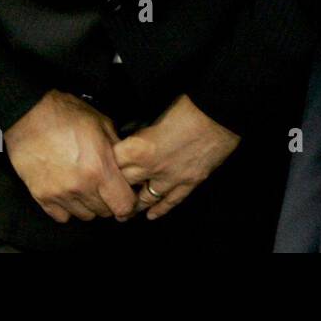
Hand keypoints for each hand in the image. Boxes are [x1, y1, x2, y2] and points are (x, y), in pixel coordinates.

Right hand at [5, 90, 139, 222]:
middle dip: (109, 201)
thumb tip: (128, 164)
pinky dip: (68, 208)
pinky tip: (70, 192)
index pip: (123, 205)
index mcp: (100, 168)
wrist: (29, 117)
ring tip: (87, 188)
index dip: (129, 202)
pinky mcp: (41, 197)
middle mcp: (81, 187)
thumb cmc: (67, 116)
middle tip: (106, 187)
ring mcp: (60, 194)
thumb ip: (118, 148)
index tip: (127, 194)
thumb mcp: (102, 124)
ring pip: (84, 216)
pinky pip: (61, 216)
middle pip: (104, 212)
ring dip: (89, 205)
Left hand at [112, 94, 240, 219]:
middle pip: (124, 184)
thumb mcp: (157, 112)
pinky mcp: (190, 182)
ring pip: (145, 198)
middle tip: (105, 193)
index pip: (111, 163)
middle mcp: (152, 167)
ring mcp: (172, 178)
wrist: (221, 112)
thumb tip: (134, 135)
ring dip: (133, 204)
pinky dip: (160, 209)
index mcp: (140, 146)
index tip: (99, 166)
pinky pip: (171, 201)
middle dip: (114, 188)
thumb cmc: (191, 105)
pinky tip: (151, 215)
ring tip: (123, 210)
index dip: (104, 165)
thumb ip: (143, 129)